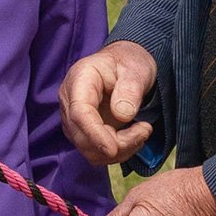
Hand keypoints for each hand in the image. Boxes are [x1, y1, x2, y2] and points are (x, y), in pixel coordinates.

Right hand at [59, 41, 156, 164]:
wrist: (125, 64)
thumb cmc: (129, 63)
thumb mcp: (135, 70)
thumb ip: (129, 90)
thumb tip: (122, 116)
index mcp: (80, 79)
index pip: (79, 113)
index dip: (94, 134)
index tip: (113, 149)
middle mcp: (70, 100)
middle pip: (81, 136)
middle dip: (114, 144)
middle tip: (145, 130)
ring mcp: (74, 118)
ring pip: (88, 149)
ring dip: (118, 150)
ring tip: (142, 132)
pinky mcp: (83, 131)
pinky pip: (95, 151)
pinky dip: (116, 152)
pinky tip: (133, 138)